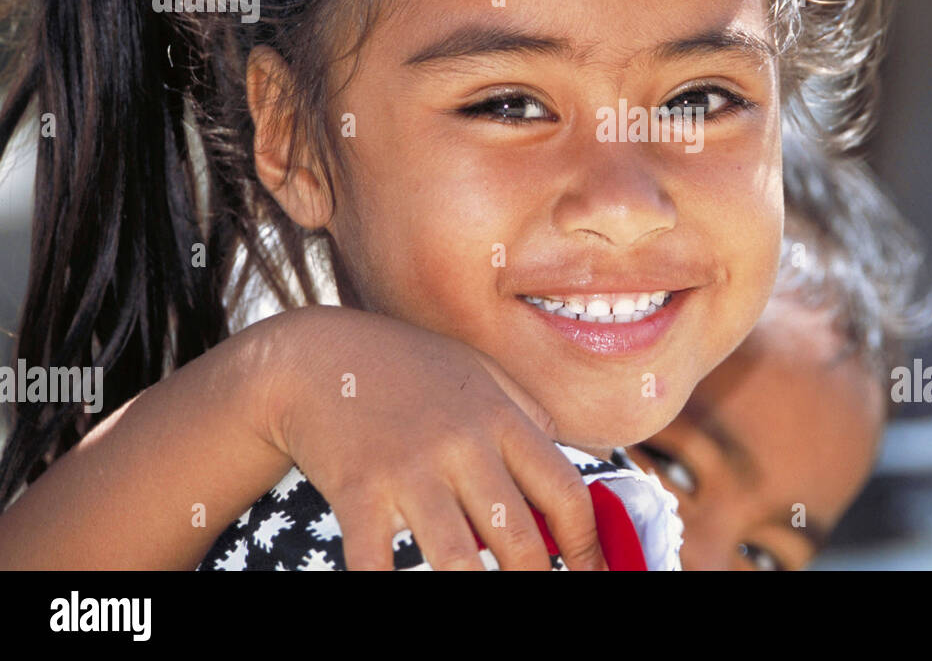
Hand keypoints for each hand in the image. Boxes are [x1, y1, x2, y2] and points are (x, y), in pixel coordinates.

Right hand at [256, 305, 607, 570]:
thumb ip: (525, 410)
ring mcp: (410, 470)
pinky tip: (399, 590)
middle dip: (536, 580)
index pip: (565, 490)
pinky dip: (388, 587)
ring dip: (476, 593)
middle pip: (518, 537)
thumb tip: (567, 456)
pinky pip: (378, 564)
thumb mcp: (477, 370)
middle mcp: (462, 444)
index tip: (592, 571)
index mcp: (499, 418)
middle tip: (539, 595)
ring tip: (484, 599)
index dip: (586, 543)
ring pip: (458, 560)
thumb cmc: (406, 366)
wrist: (316, 357)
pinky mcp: (359, 492)